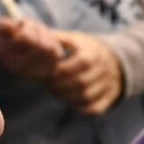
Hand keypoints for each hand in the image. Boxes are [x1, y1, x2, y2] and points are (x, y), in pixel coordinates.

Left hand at [0, 19, 122, 113]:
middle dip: (55, 84)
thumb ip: (53, 40)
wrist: (118, 62)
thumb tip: (26, 35)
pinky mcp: (107, 102)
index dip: (49, 72)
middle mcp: (101, 72)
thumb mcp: (73, 39)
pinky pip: (90, 108)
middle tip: (46, 81)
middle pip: (73, 84)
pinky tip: (70, 98)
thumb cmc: (86, 49)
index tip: (40, 72)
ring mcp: (106, 88)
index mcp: (90, 54)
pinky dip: (78, 105)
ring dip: (64, 95)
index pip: (65, 68)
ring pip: (81, 97)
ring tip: (56, 88)